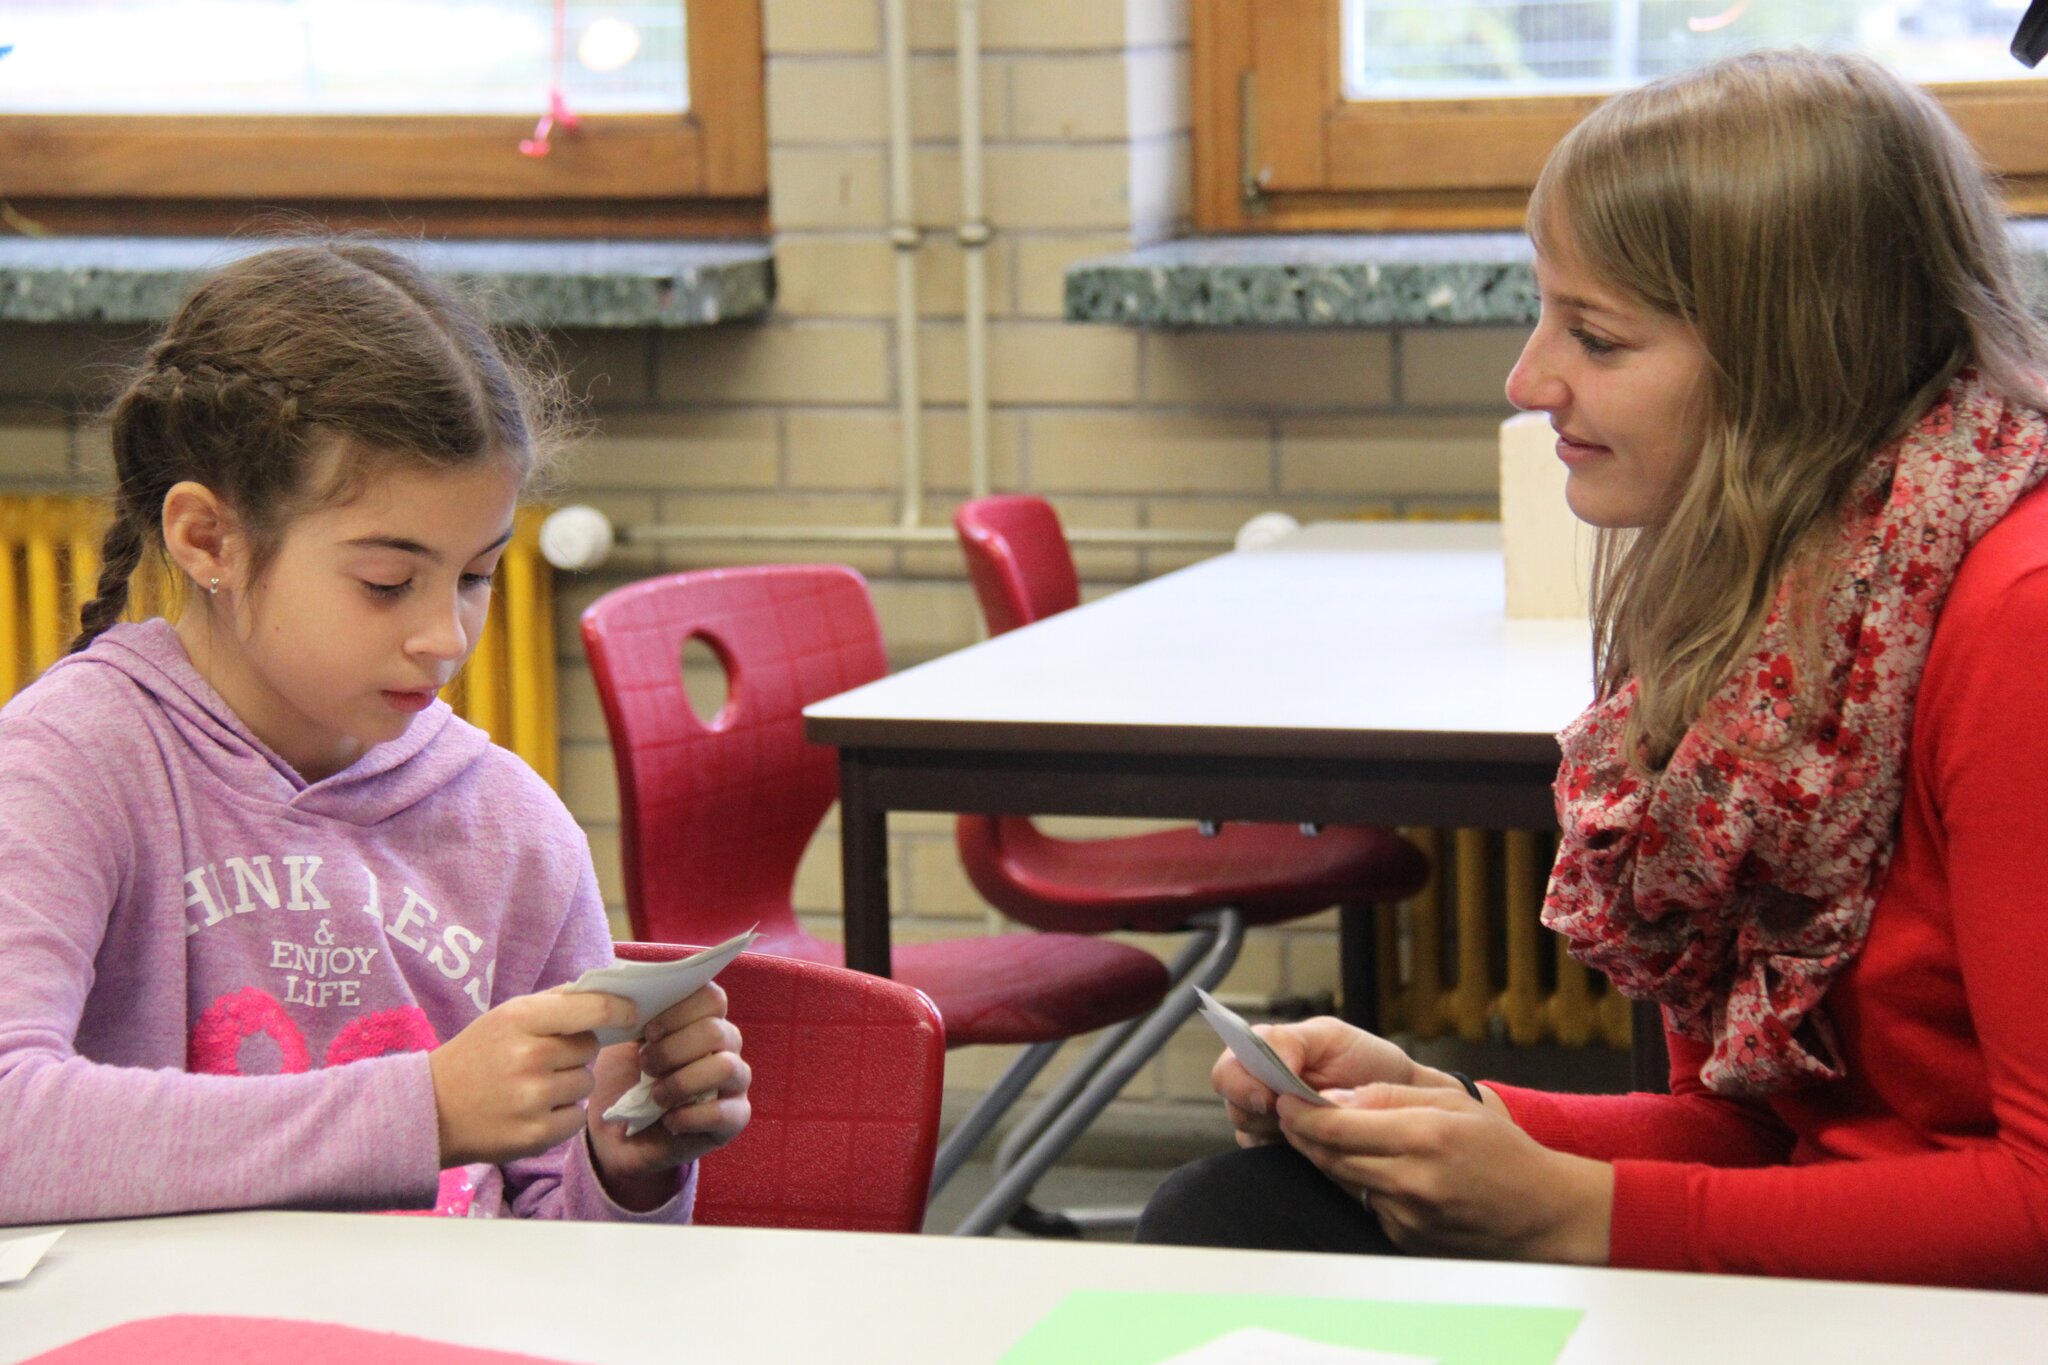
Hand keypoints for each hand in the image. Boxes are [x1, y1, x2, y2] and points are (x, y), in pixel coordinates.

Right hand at [429, 988, 637, 1167]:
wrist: (432, 1110)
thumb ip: (555, 1003)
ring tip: (533, 1087)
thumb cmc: (477, 1057)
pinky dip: (562, 1115)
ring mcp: (533, 1098)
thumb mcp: (506, 1017)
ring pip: (586, 1084)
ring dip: (569, 1085)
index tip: (632, 1012)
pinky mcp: (536, 1134)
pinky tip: (533, 1111)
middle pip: (590, 1049)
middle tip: (544, 1059)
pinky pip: (576, 1117)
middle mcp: (529, 1056)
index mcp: (521, 1019)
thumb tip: (607, 991)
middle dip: (576, 1053)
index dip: (619, 1009)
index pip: (592, 1008)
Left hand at [586, 981, 751, 1210]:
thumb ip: (632, 1014)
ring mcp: (735, 1082)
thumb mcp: (622, 1044)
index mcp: (703, 1019)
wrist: (617, 1135)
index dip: (679, 1011)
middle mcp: (727, 1046)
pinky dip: (689, 1116)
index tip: (648, 1031)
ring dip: (682, 1082)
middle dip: (672, 1050)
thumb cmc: (624, 1080)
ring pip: (725, 1067)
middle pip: (716, 1031)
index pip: (712, 997)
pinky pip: (725, 1113)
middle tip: (645, 1066)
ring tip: (655, 1096)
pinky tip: (668, 1121)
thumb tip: (627, 990)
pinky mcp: (734, 1119)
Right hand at [1212, 1016, 1419, 1147]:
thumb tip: (1268, 1063)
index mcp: (1262, 1054)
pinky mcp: (1283, 1153)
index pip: (1226, 1071)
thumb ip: (1290, 1041)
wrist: (1401, 1100)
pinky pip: (1270, 1160)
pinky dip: (1290, 1152)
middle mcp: (1258, 1088)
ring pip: (1249, 1135)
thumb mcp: (1330, 1036)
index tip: (1270, 1096)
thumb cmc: (1366, 1063)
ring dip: (1280, 1131)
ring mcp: (1269, 1124)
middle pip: (1233, 1107)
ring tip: (1315, 1122)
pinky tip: (1314, 1141)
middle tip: (1298, 1112)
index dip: (1241, 1085)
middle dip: (1263, 1112)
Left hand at [1277, 1082, 1613, 1263]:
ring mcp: (1406, 1215)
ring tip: (1318, 1132)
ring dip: (1324, 1156)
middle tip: (1287, 1111)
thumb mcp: (1451, 1102)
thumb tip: (1334, 1098)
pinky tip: (1365, 1167)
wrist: (1539, 1213)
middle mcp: (1411, 1180)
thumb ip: (1389, 1096)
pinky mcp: (1404, 1238)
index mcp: (1423, 1137)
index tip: (1283, 1097)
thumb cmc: (1500, 1150)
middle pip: (1329, 1155)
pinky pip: (1365, 1203)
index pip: (1337, 1126)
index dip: (1300, 1112)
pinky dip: (1357, 1183)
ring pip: (1341, 1180)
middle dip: (1302, 1132)